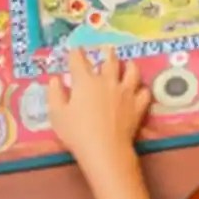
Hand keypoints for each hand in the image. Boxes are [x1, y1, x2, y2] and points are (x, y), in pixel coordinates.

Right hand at [48, 46, 150, 174]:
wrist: (104, 149)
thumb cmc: (76, 133)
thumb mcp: (57, 114)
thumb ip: (55, 94)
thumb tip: (55, 79)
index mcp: (85, 81)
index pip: (79, 60)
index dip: (76, 53)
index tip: (75, 50)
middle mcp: (107, 81)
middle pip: (110, 60)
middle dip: (107, 52)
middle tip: (107, 49)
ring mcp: (126, 92)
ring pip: (132, 71)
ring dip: (129, 65)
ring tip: (128, 63)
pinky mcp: (138, 104)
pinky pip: (144, 91)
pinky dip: (141, 89)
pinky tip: (139, 90)